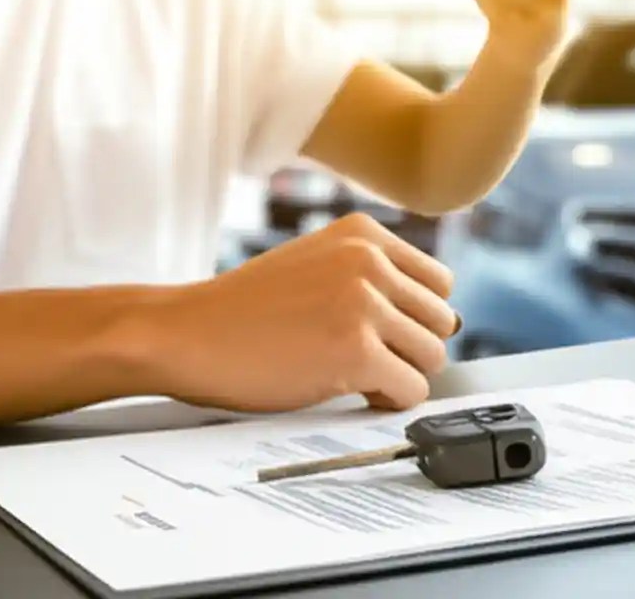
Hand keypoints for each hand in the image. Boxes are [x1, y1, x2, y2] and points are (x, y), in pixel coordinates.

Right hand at [150, 214, 457, 412]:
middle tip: (365, 361)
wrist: (186, 333)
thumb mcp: (315, 264)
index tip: (380, 333)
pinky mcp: (357, 351)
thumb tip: (447, 321)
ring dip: (400, 375)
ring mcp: (365, 304)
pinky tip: (351, 392)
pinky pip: (412, 389)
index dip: (412, 317)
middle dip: (409, 348)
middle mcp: (370, 260)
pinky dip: (388, 400)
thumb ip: (372, 277)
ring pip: (433, 355)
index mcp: (363, 234)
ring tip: (355, 376)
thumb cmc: (244, 310)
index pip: (438, 282)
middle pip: (441, 320)